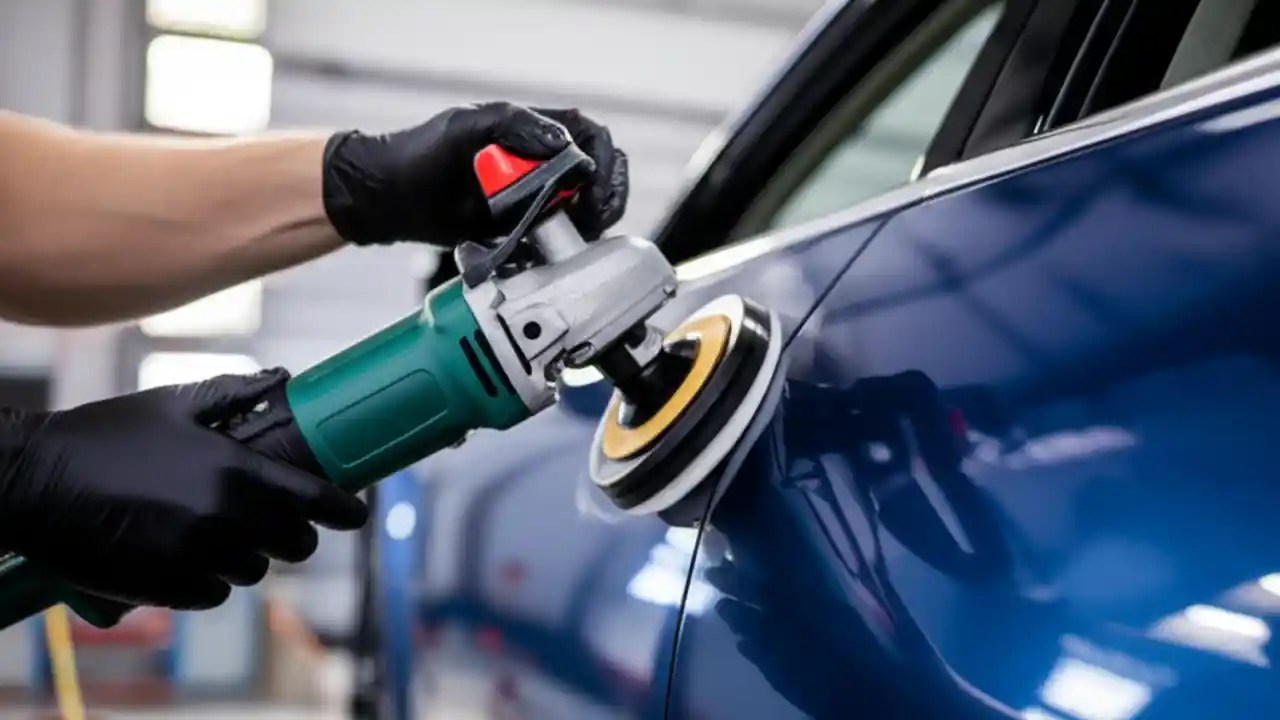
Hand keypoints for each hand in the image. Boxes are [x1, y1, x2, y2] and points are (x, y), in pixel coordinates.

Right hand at [0, 369, 366, 609]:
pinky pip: (214, 595)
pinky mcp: (165, 587)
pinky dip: (211, 581)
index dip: (344, 509)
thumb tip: (282, 379)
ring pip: (253, 572)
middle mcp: (223, 516)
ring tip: (223, 535)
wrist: (33, 481)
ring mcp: (194, 556)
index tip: (357, 513)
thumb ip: (234, 393)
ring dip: (247, 556)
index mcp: (233, 469)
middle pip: (292, 543)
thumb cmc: (103, 436)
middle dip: (292, 534)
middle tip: (280, 522)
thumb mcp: (170, 402)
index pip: (314, 500)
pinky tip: (193, 557)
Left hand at [322, 102, 627, 245]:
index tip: (589, 192)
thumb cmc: (422, 153)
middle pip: (604, 174)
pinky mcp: (527, 231)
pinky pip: (560, 240)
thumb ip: (513, 124)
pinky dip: (565, 249)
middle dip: (607, 198)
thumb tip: (562, 144)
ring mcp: (540, 198)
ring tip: (574, 238)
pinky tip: (552, 253)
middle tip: (592, 220)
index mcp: (537, 130)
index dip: (602, 165)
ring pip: (589, 210)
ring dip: (591, 225)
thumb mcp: (465, 127)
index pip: (592, 138)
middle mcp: (546, 163)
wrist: (391, 200)